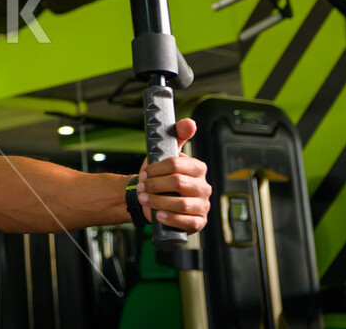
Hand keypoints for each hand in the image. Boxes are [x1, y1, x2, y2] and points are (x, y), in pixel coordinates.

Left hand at [137, 118, 210, 232]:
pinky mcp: (198, 222)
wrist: (152, 199)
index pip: (177, 164)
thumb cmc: (159, 177)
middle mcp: (203, 187)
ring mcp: (202, 205)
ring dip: (158, 201)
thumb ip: (177, 136)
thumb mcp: (165, 154)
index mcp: (198, 169)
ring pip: (182, 204)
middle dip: (155, 185)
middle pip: (178, 183)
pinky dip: (171, 218)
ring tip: (144, 198)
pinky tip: (159, 215)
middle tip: (141, 186)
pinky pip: (188, 222)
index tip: (144, 173)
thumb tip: (190, 123)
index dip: (156, 169)